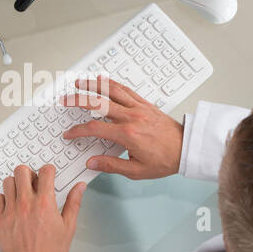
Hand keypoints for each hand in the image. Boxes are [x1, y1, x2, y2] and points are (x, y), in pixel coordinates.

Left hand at [0, 164, 85, 251]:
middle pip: (22, 171)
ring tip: (23, 194)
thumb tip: (79, 187)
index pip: (45, 171)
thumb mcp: (68, 226)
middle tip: (34, 183)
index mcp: (45, 203)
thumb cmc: (51, 251)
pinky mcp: (0, 220)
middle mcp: (26, 204)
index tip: (49, 175)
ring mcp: (11, 211)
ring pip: (8, 182)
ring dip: (16, 184)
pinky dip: (5, 198)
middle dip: (30, 173)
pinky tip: (13, 205)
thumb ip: (74, 203)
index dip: (49, 170)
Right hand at [60, 76, 183, 179]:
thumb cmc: (165, 160)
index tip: (70, 134)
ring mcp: (139, 108)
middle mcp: (132, 117)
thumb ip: (111, 165)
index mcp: (128, 134)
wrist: (186, 149)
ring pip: (112, 90)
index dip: (78, 131)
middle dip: (78, 100)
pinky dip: (112, 83)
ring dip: (93, 85)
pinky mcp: (145, 104)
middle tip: (65, 99)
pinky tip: (103, 80)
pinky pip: (126, 89)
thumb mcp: (136, 171)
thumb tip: (92, 162)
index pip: (95, 128)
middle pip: (99, 103)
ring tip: (80, 83)